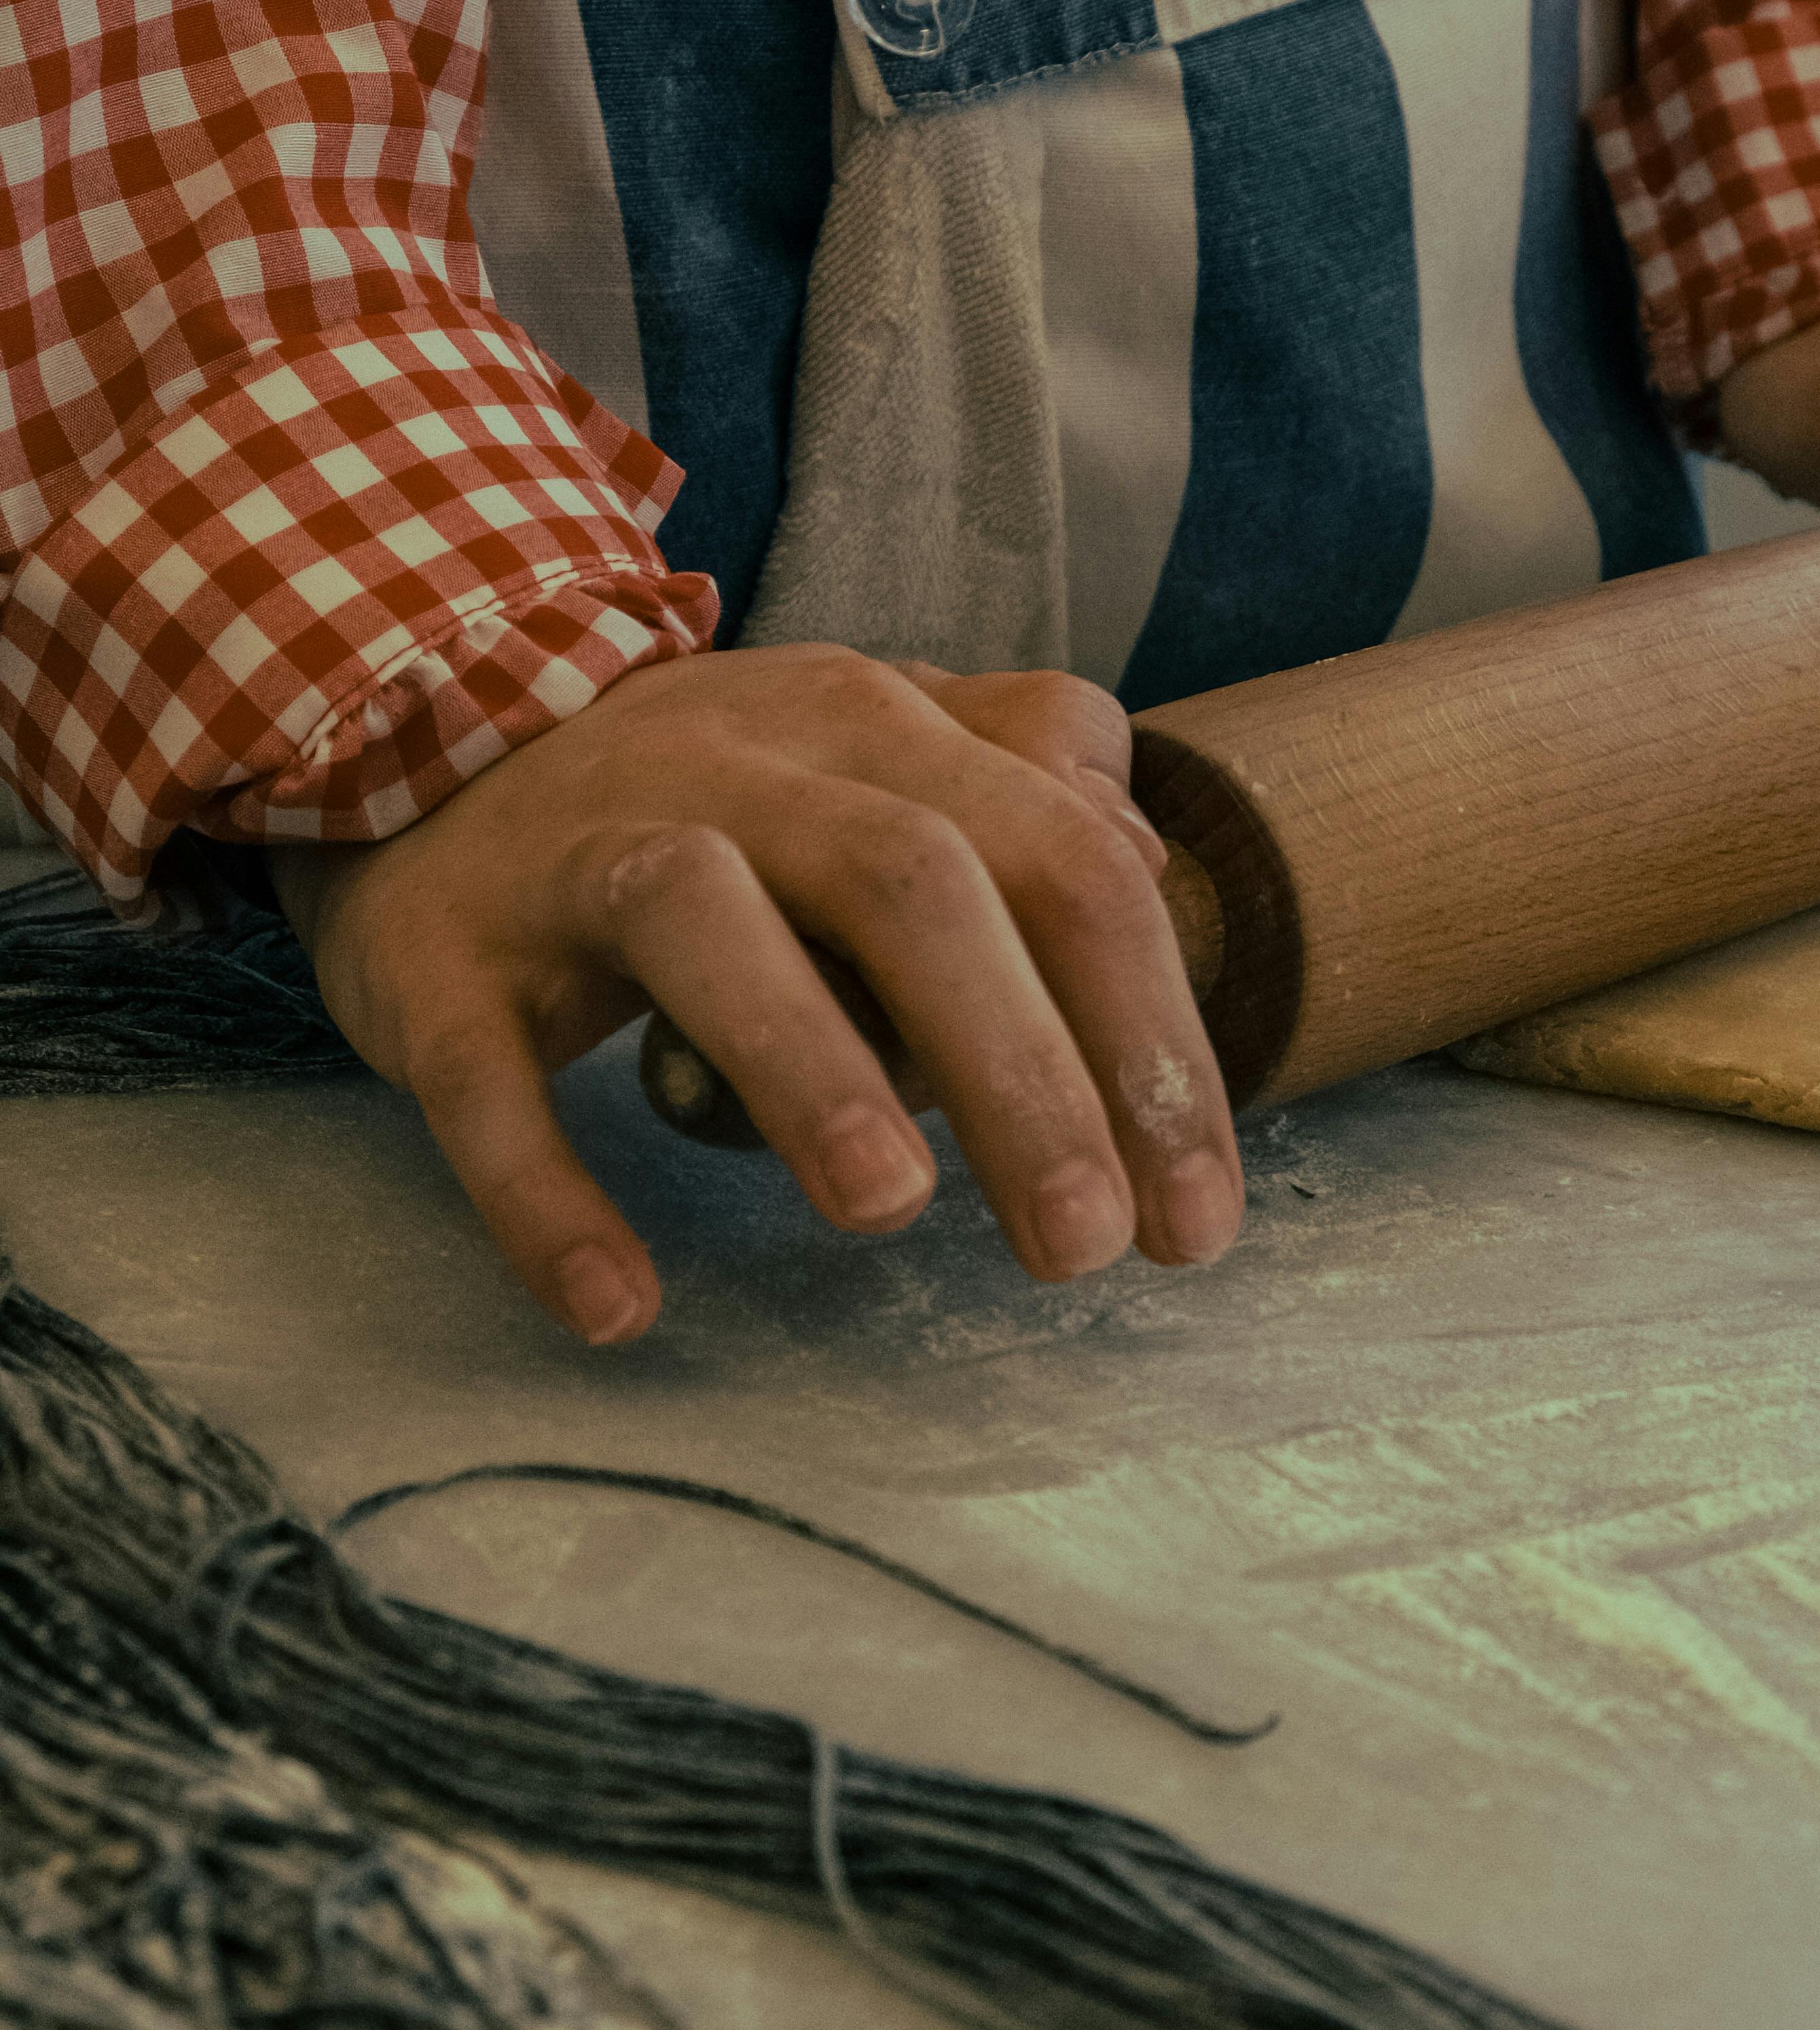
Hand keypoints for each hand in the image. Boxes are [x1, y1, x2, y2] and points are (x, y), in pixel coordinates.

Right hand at [271, 649, 1241, 1344]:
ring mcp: (579, 847)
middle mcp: (742, 762)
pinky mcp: (440, 954)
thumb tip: (1147, 875)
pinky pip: (483, 1074)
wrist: (414, 722)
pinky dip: (545, 1190)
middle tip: (1082, 1252)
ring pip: (700, 920)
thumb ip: (1031, 798)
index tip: (1195, 1217)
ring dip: (803, 1064)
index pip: (1063, 867)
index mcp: (881, 729)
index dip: (1148, 1037)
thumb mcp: (881, 760)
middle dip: (1017, 1070)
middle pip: (910, 884)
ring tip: (889, 1212)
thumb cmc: (710, 793)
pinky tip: (618, 1307)